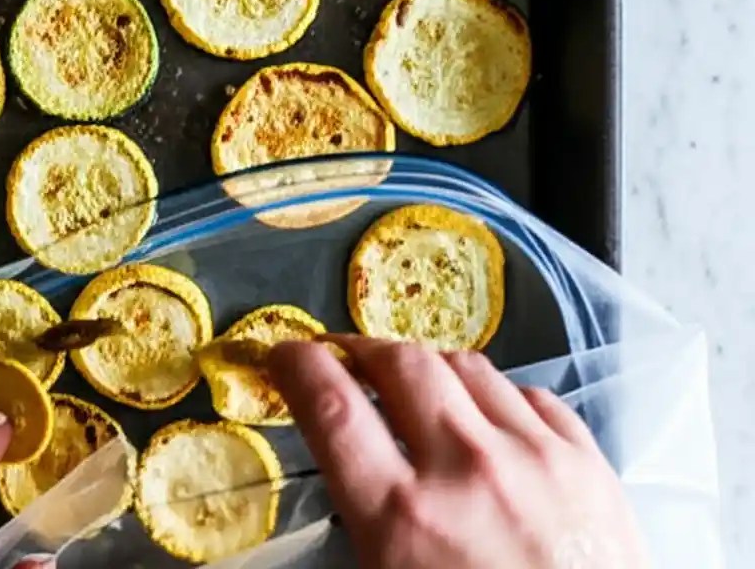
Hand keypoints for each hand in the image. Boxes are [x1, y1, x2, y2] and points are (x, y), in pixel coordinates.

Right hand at [270, 336, 646, 568]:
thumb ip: (360, 524)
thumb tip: (342, 472)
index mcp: (401, 519)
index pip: (332, 406)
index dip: (297, 366)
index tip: (285, 357)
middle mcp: (466, 470)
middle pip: (399, 362)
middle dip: (361, 350)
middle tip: (346, 361)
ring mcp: (536, 458)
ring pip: (465, 365)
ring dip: (427, 368)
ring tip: (415, 386)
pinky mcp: (589, 462)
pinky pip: (530, 395)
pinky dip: (496, 397)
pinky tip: (486, 418)